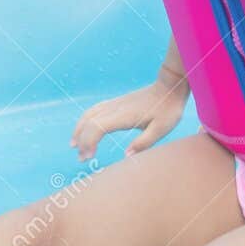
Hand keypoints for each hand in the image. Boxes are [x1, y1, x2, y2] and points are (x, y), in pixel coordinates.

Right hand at [70, 78, 187, 162]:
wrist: (169, 86)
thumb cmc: (167, 109)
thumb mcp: (161, 129)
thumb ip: (143, 143)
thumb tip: (126, 156)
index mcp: (124, 116)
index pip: (97, 128)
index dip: (89, 142)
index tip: (89, 157)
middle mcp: (114, 108)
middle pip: (88, 122)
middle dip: (81, 141)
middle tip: (82, 159)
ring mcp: (114, 103)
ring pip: (88, 115)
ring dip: (79, 130)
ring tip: (74, 145)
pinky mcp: (116, 102)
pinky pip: (94, 110)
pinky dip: (85, 121)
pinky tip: (84, 128)